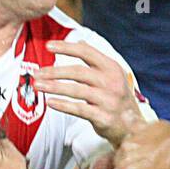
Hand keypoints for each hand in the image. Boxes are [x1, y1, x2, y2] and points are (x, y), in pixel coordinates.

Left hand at [31, 40, 147, 146]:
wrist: (133, 126)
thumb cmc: (117, 99)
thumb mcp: (112, 76)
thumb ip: (96, 61)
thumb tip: (80, 42)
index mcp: (112, 68)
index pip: (87, 52)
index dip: (66, 48)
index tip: (48, 46)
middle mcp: (111, 82)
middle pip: (78, 72)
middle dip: (54, 71)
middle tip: (37, 72)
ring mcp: (107, 100)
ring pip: (76, 90)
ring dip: (54, 87)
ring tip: (38, 86)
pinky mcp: (103, 117)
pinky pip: (79, 109)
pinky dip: (63, 105)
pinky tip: (50, 102)